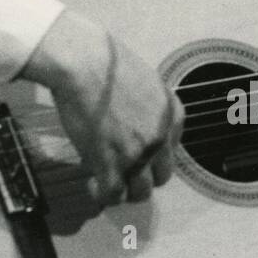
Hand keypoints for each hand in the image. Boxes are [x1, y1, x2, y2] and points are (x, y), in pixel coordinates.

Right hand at [21, 9, 183, 204]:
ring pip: (141, 191)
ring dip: (126, 190)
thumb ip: (150, 107)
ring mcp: (138, 154)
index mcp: (172, 116)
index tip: (136, 152)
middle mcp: (161, 138)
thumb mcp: (146, 81)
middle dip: (144, 176)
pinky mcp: (111, 164)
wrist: (84, 62)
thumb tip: (136, 120)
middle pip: (162, 175)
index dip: (153, 154)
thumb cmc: (106, 62)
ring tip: (109, 181)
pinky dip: (103, 195)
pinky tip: (92, 183)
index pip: (172, 149)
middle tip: (124, 169)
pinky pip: (113, 194)